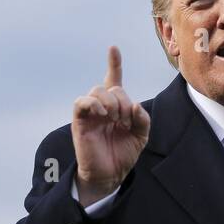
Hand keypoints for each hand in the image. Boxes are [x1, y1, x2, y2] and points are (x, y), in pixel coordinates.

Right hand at [72, 45, 150, 204]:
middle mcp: (102, 107)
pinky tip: (102, 114)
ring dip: (111, 103)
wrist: (110, 175)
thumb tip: (135, 105)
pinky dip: (93, 103)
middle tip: (125, 121)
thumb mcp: (141, 136)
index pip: (113, 80)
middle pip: (112, 88)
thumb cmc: (123, 154)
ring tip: (115, 120)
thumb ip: (143, 119)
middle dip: (123, 102)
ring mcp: (90, 113)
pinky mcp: (80, 121)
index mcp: (117, 107)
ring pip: (97, 91)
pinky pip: (81, 102)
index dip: (114, 64)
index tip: (113, 48)